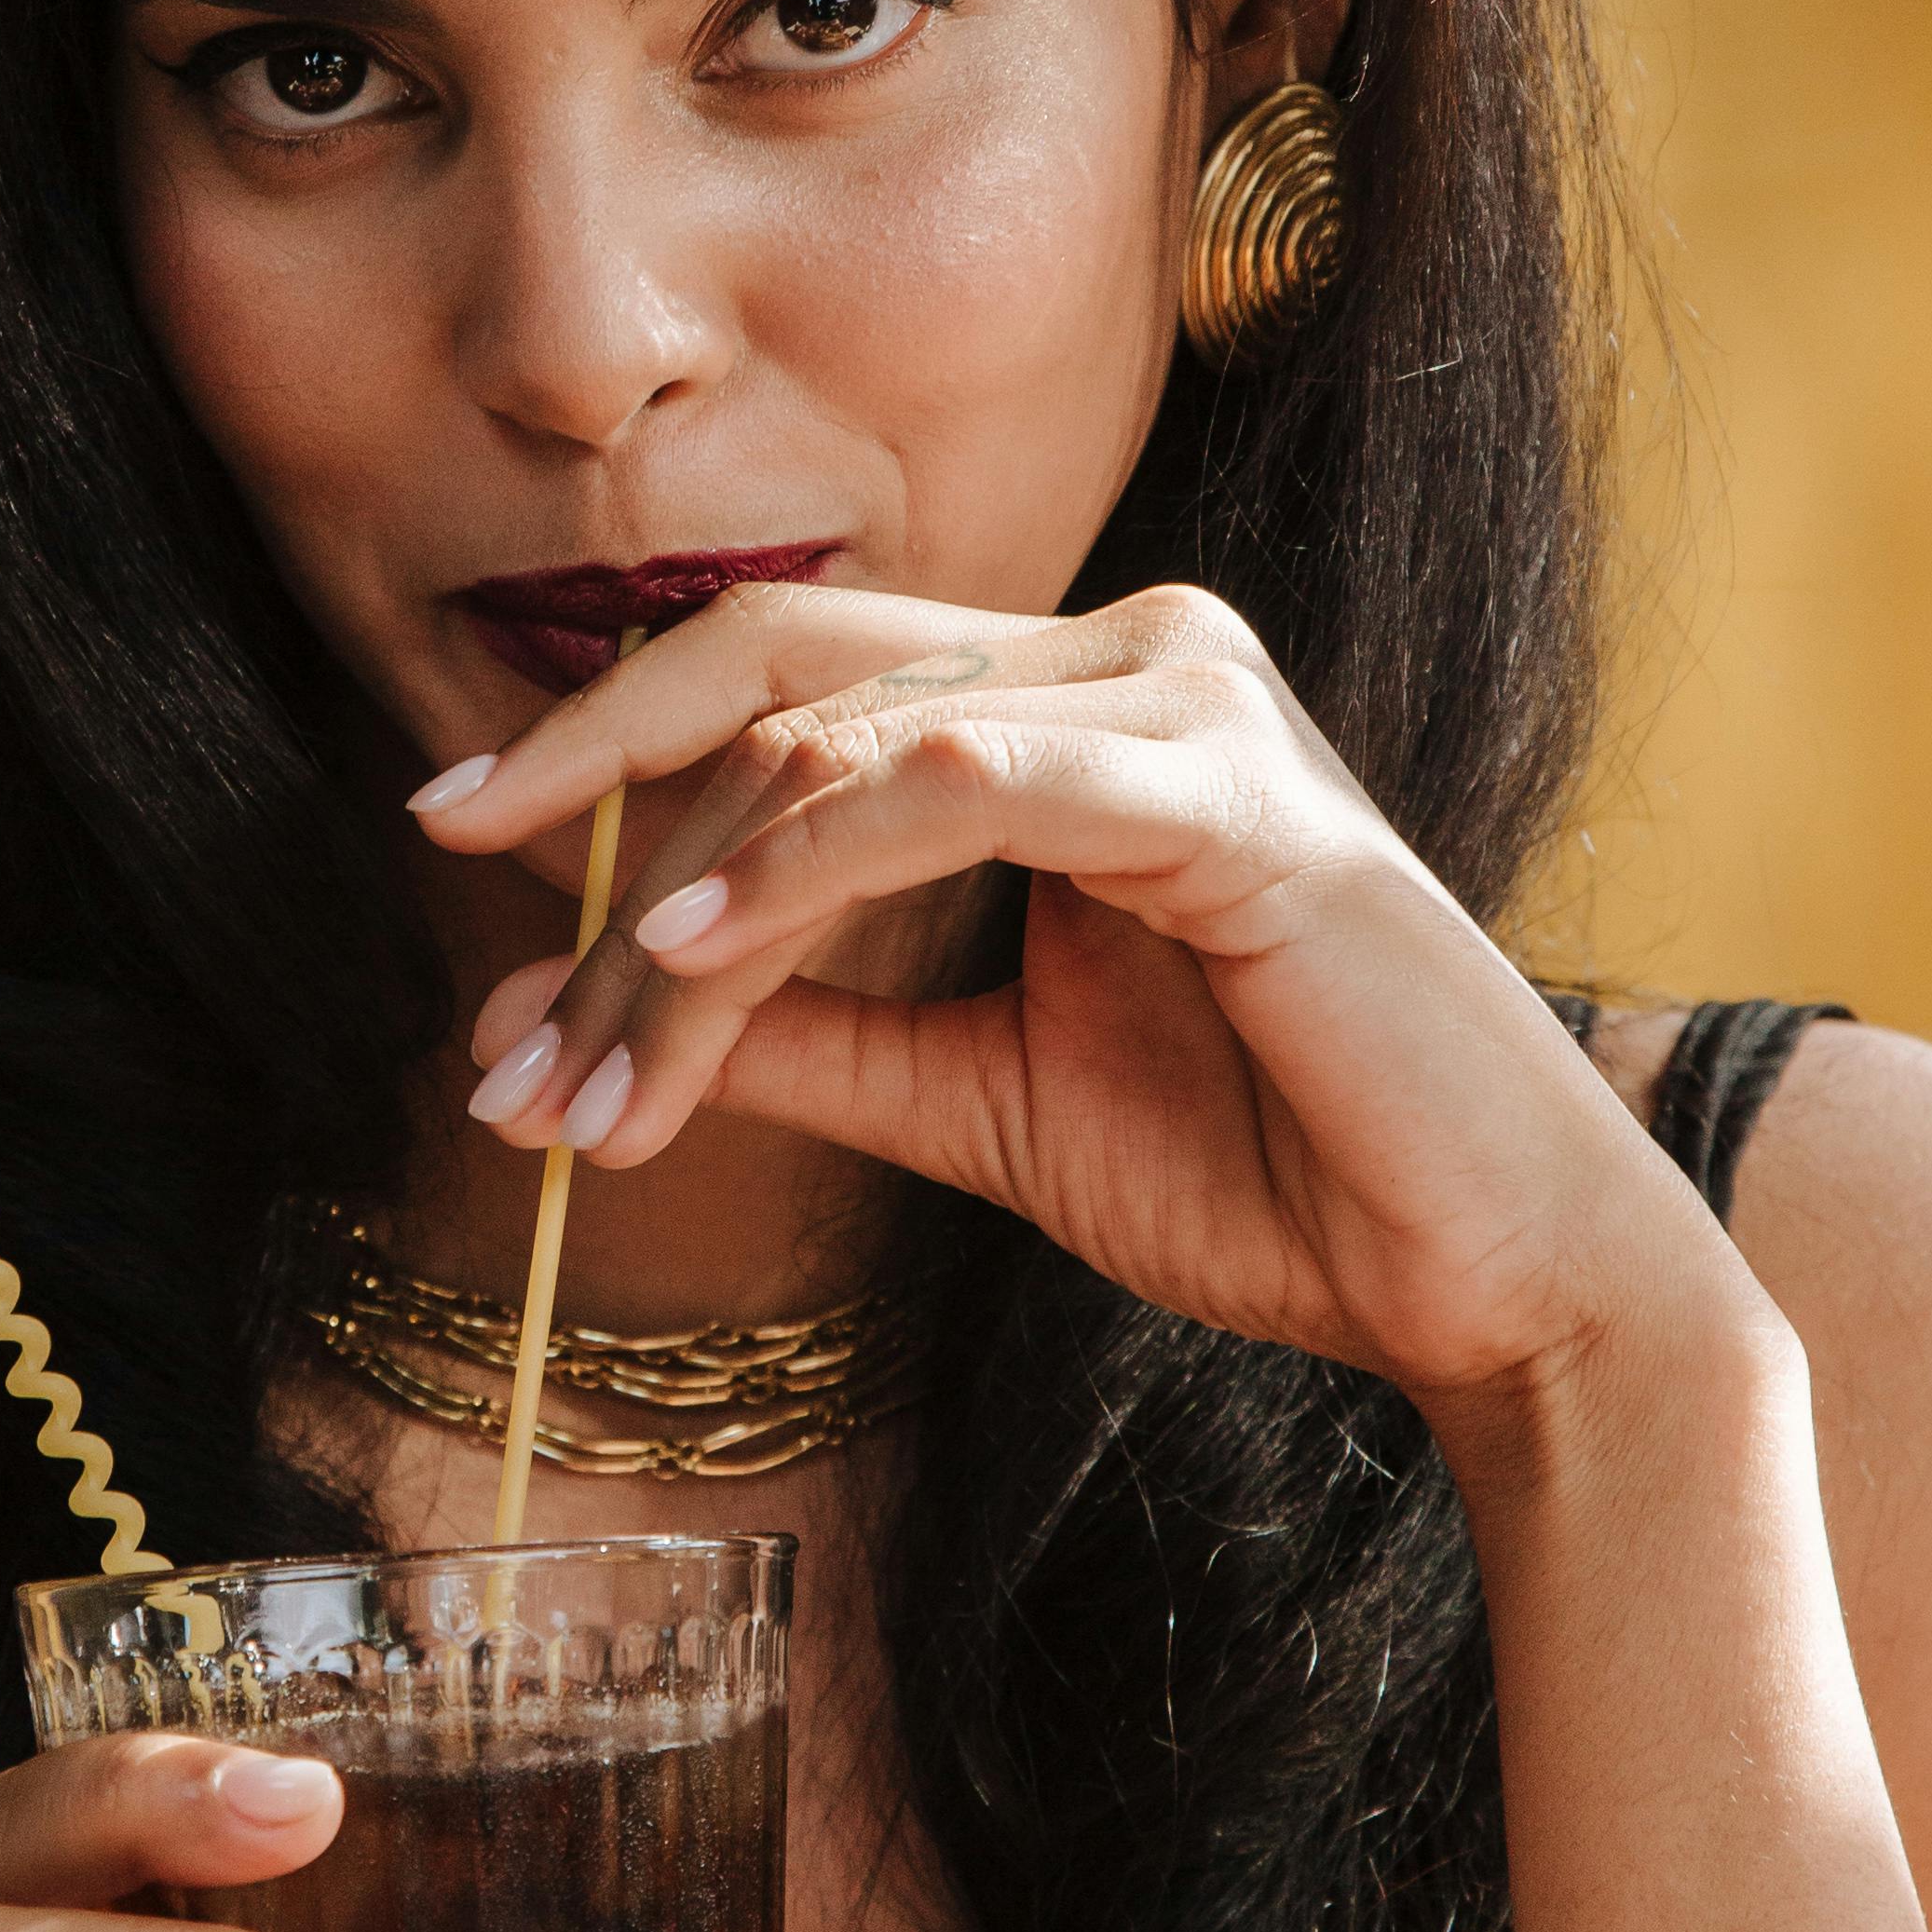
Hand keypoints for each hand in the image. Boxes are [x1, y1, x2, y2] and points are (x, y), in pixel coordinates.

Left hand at [421, 580, 1760, 1424]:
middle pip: (778, 672)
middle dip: (592, 805)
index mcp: (1067, 698)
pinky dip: (805, 865)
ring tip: (587, 1073)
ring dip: (680, 914)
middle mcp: (1127, 652)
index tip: (450, 851)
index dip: (598, 749)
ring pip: (837, 746)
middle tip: (472, 950)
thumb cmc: (1260, 1171)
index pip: (782, 683)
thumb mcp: (966, 1094)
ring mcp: (1186, 701)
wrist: (1480, 1280)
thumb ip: (781, 1026)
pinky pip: (957, 785)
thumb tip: (544, 1001)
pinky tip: (700, 953)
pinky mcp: (1228, 791)